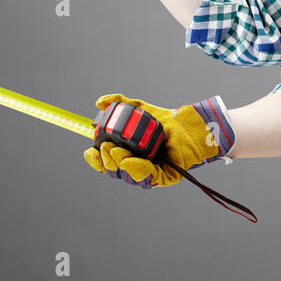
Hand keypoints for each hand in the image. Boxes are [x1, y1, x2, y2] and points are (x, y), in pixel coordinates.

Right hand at [83, 94, 232, 188]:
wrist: (190, 125)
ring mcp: (150, 173)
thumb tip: (99, 102)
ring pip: (128, 176)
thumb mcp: (141, 109)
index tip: (90, 150)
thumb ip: (121, 103)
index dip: (95, 160)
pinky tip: (131, 161)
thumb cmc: (166, 120)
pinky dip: (137, 169)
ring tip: (118, 151)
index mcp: (127, 155)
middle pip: (114, 172)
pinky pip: (147, 178)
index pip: (106, 163)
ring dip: (119, 164)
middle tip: (107, 147)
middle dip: (106, 161)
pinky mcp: (164, 177)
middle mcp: (137, 167)